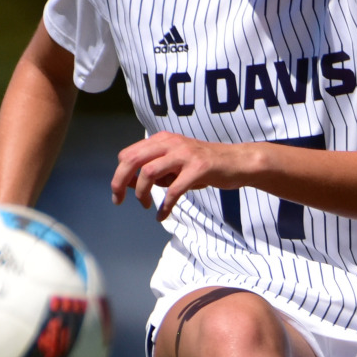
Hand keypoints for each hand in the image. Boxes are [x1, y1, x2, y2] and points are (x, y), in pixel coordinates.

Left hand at [110, 131, 238, 219]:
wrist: (237, 162)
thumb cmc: (203, 166)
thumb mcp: (175, 163)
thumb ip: (153, 170)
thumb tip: (125, 183)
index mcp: (162, 140)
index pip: (128, 154)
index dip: (119, 174)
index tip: (121, 191)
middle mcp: (171, 143)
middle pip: (133, 160)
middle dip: (120, 182)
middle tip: (119, 200)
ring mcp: (185, 155)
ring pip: (149, 173)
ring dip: (142, 193)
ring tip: (146, 205)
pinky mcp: (199, 168)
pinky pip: (174, 190)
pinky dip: (165, 206)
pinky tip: (162, 216)